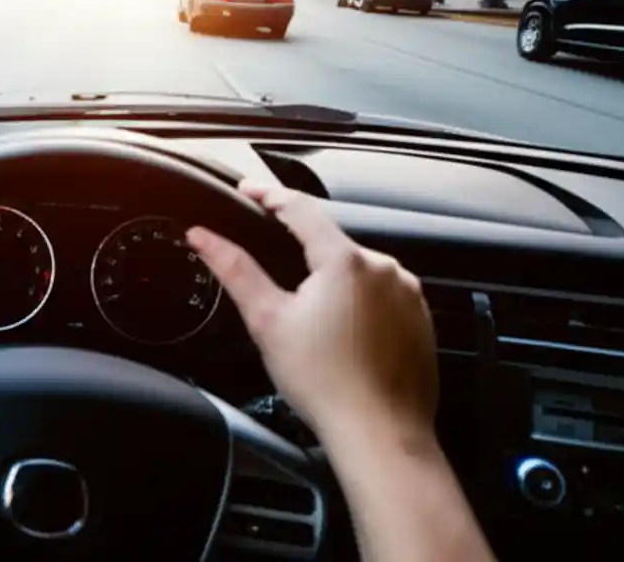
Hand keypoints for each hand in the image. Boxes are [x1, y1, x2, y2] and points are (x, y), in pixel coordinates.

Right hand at [187, 179, 437, 442]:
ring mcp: (407, 293)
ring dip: (332, 284)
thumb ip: (235, 270)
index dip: (269, 194)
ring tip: (313, 327)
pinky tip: (343, 339)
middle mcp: (384, 268)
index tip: (249, 190)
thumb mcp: (267, 321)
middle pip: (330, 243)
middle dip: (301, 255)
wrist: (380, 434)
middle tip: (278, 288)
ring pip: (357, 271)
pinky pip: (382, 296)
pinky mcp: (420, 318)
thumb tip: (203, 237)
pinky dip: (358, 306)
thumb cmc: (324, 384)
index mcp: (344, 260)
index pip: (300, 208)